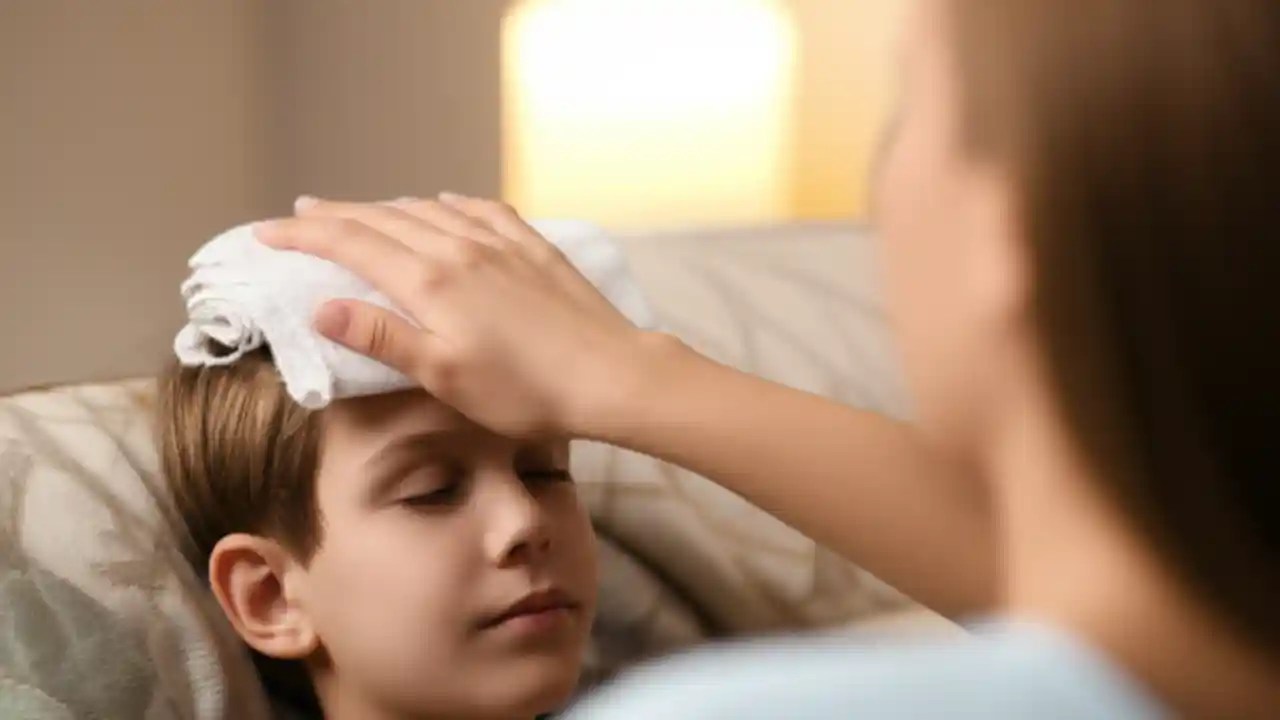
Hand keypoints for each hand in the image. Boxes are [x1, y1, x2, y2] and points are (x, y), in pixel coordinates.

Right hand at [254, 193, 663, 438]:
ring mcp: (499, 242)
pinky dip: (447, 203)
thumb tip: (321, 306)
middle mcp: (459, 248)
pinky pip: (478, 209)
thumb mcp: (443, 375)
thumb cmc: (525, 390)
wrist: (609, 374)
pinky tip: (442, 203)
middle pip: (382, 219)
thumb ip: (382, 336)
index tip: (266, 232)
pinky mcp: (532, 246)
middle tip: (298, 214)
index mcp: (430, 281)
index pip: (350, 243)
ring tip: (359, 210)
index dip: (303, 235)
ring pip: (426, 210)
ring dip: (384, 207)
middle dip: (334, 215)